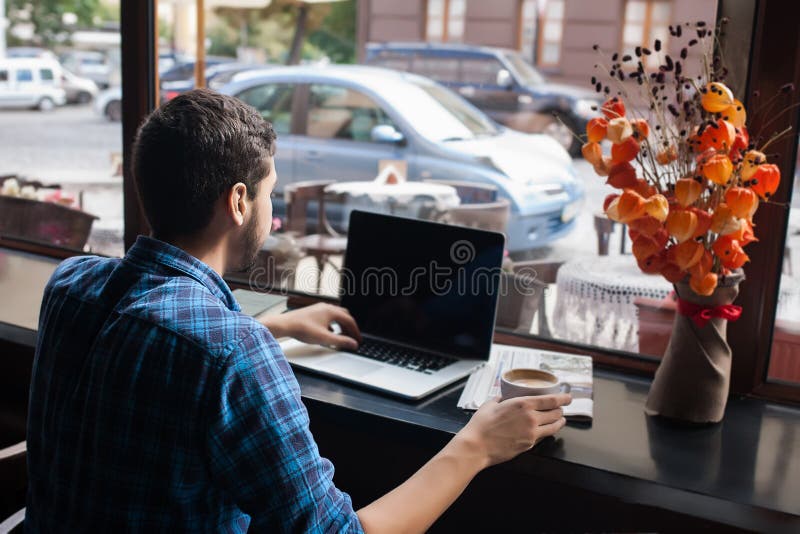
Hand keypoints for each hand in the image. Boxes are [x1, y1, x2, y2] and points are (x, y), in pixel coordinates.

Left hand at [263, 303, 361, 350]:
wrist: (285, 324)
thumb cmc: (302, 329)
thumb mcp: (324, 338)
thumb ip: (341, 341)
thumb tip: (353, 344)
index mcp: (331, 311)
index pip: (349, 320)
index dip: (356, 331)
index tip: (358, 340)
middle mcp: (326, 307)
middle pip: (344, 316)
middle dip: (350, 327)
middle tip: (352, 337)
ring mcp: (319, 308)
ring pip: (336, 316)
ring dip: (341, 325)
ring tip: (342, 336)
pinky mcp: (313, 312)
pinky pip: (327, 317)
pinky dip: (333, 324)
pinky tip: (329, 333)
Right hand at [455, 394, 570, 467]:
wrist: (477, 446)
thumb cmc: (481, 425)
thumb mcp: (490, 404)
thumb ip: (501, 399)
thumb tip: (503, 396)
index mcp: (523, 404)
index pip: (551, 400)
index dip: (563, 398)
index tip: (567, 397)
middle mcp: (531, 418)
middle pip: (556, 413)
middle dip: (560, 410)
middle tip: (560, 408)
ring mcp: (532, 433)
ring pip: (554, 427)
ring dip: (559, 421)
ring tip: (560, 419)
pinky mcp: (529, 445)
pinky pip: (543, 436)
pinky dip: (547, 432)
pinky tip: (545, 430)